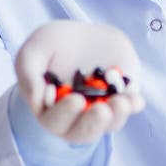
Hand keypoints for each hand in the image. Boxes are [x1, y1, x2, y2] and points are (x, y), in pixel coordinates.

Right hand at [15, 20, 144, 142]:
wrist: (86, 33)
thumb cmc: (56, 44)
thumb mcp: (34, 50)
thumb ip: (29, 74)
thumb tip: (39, 101)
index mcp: (51, 110)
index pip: (54, 121)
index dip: (64, 114)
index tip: (75, 99)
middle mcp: (77, 116)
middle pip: (84, 132)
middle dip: (93, 123)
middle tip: (101, 110)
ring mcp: (103, 108)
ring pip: (110, 124)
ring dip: (117, 116)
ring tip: (123, 103)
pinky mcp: (123, 97)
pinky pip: (130, 107)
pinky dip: (134, 105)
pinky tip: (136, 100)